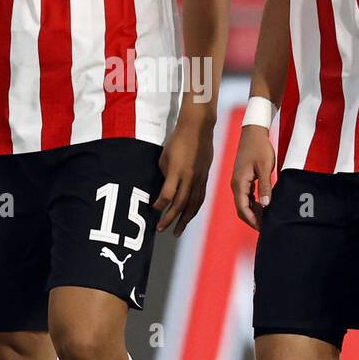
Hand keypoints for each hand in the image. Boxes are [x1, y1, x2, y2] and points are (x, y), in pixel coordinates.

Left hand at [152, 114, 214, 235]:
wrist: (198, 128)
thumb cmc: (178, 140)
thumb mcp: (165, 156)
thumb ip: (165, 174)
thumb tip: (165, 188)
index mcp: (177, 171)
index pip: (168, 195)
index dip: (160, 205)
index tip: (153, 209)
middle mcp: (189, 177)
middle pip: (180, 204)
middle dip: (170, 219)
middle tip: (160, 229)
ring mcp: (199, 178)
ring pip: (193, 204)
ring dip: (184, 220)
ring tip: (176, 231)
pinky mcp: (205, 178)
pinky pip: (200, 198)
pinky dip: (194, 209)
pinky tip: (188, 216)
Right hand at [231, 126, 274, 230]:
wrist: (253, 133)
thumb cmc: (259, 147)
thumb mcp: (265, 167)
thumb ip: (265, 186)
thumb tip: (266, 204)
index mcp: (239, 182)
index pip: (242, 208)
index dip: (252, 220)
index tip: (263, 229)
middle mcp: (236, 184)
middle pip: (241, 209)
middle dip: (252, 220)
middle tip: (266, 228)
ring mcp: (238, 182)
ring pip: (243, 203)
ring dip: (253, 213)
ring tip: (267, 220)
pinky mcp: (243, 179)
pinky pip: (246, 197)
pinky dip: (253, 204)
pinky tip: (264, 207)